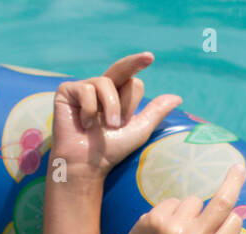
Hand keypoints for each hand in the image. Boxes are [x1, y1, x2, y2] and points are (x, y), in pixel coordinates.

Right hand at [51, 52, 181, 180]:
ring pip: (105, 82)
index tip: (125, 121)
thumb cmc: (110, 151)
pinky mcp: (66, 91)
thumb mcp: (139, 130)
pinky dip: (89, 109)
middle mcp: (100, 89)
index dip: (133, 102)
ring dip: (109, 107)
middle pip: (122, 68)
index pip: (134, 83)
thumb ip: (156, 111)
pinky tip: (83, 123)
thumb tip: (178, 97)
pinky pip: (86, 89)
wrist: (86, 164)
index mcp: (117, 96)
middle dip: (135, 61)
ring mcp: (83, 88)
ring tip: (103, 126)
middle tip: (149, 57)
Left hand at [107, 163, 245, 233]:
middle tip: (239, 167)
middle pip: (222, 201)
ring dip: (192, 211)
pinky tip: (165, 230)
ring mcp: (172, 229)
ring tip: (179, 233)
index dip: (231, 222)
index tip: (224, 228)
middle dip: (234, 181)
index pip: (235, 222)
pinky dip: (172, 211)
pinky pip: (173, 201)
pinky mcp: (153, 219)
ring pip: (194, 201)